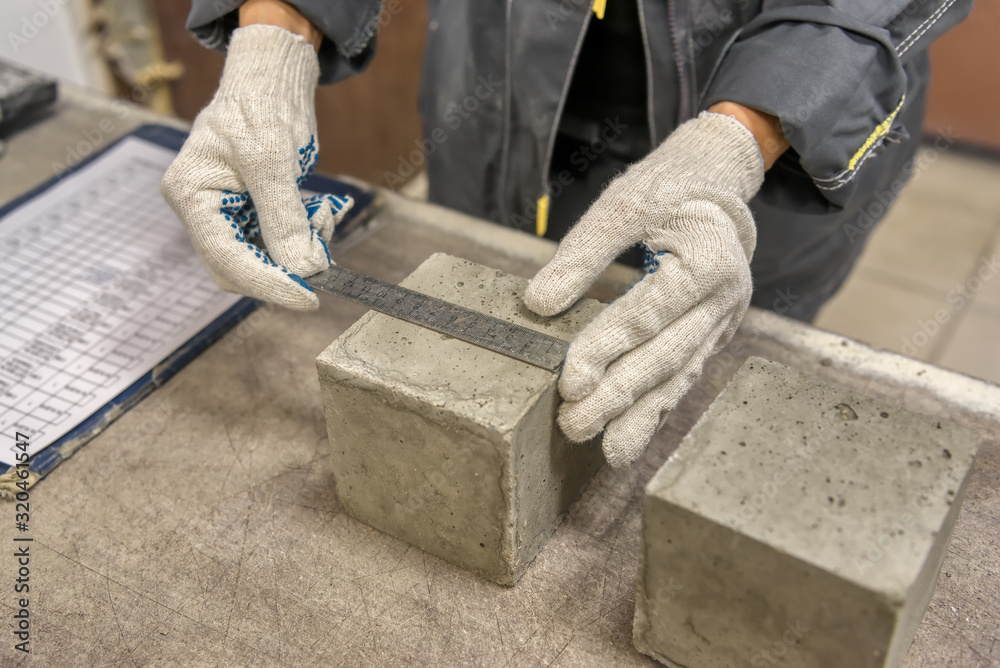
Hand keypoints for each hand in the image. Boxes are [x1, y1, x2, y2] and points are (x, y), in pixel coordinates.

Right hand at [161, 24, 350, 310]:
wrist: (270, 81)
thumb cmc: (262, 107)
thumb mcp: (273, 160)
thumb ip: (284, 218)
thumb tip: (302, 269)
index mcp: (190, 194)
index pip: (226, 258)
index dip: (269, 283)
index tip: (309, 297)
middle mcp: (200, 210)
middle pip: (239, 268)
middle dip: (284, 268)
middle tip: (324, 257)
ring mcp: (223, 214)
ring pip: (261, 260)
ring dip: (298, 252)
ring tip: (323, 218)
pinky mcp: (247, 214)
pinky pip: (275, 244)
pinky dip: (302, 238)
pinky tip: (320, 215)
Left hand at [524, 111, 764, 468]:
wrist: (716, 186)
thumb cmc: (665, 191)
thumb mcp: (624, 204)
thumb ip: (581, 253)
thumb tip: (538, 302)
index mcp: (706, 259)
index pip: (647, 314)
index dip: (606, 348)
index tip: (569, 381)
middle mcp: (724, 297)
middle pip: (665, 356)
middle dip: (618, 396)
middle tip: (574, 424)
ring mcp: (724, 322)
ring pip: (679, 376)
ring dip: (641, 417)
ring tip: (608, 450)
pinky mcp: (714, 336)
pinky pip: (684, 377)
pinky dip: (657, 409)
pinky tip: (632, 437)